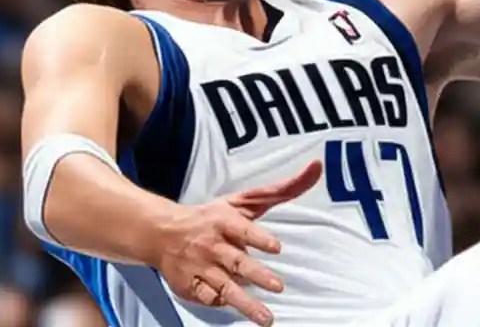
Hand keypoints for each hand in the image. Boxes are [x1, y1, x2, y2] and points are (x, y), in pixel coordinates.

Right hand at [153, 161, 321, 325]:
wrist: (162, 232)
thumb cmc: (212, 216)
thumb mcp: (245, 200)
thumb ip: (283, 189)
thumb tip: (317, 166)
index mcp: (225, 221)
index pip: (244, 230)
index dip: (259, 238)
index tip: (276, 247)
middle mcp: (213, 245)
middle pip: (237, 262)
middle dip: (257, 275)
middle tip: (278, 286)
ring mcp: (201, 268)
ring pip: (225, 287)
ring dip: (246, 304)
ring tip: (267, 318)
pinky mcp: (190, 286)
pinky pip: (207, 297)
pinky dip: (219, 302)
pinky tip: (234, 308)